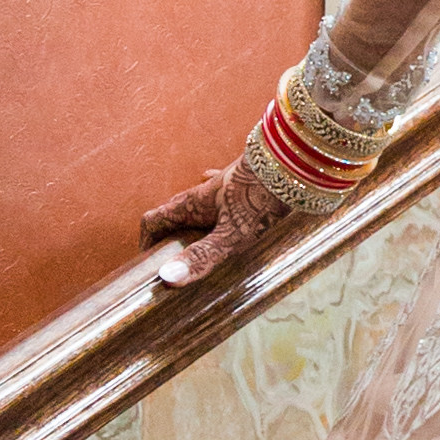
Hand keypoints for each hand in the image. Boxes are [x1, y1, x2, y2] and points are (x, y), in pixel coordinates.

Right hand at [141, 157, 292, 291]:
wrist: (292, 161)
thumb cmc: (260, 198)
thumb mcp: (231, 235)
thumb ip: (202, 256)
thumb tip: (167, 278)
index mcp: (192, 204)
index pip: (154, 219)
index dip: (146, 241)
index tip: (149, 262)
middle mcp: (204, 192)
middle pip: (175, 213)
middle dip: (169, 235)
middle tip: (175, 261)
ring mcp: (226, 186)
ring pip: (199, 205)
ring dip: (193, 223)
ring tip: (197, 243)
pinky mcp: (247, 183)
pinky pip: (226, 198)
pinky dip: (221, 210)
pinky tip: (230, 210)